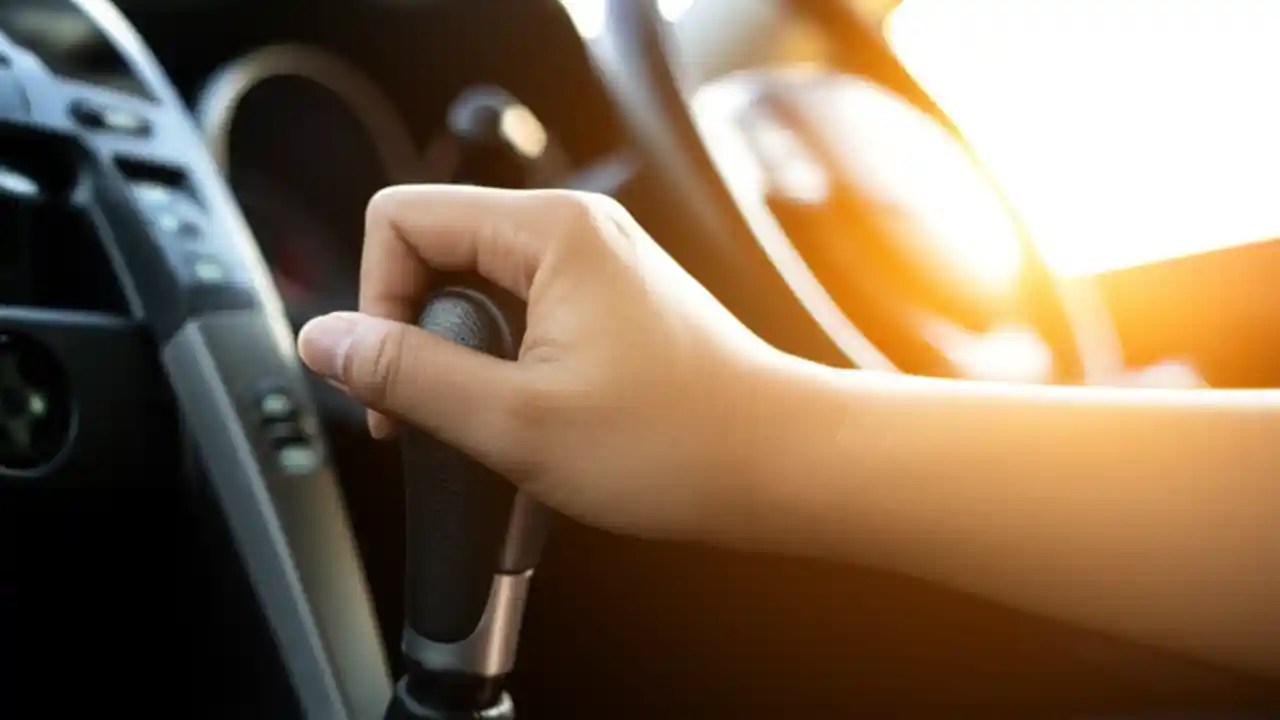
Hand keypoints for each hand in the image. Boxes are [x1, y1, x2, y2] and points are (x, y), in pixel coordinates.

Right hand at [297, 186, 778, 540]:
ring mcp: (594, 263)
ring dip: (460, 352)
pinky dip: (500, 358)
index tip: (394, 379)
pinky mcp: (607, 300)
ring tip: (490, 419)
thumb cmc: (676, 443)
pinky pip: (519, 307)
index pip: (402, 219)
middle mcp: (573, 230)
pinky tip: (523, 412)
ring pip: (474, 283)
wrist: (778, 464)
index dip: (376, 300)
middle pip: (434, 247)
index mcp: (549, 231)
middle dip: (414, 329)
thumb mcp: (516, 421)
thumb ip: (408, 374)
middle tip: (433, 409)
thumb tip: (326, 339)